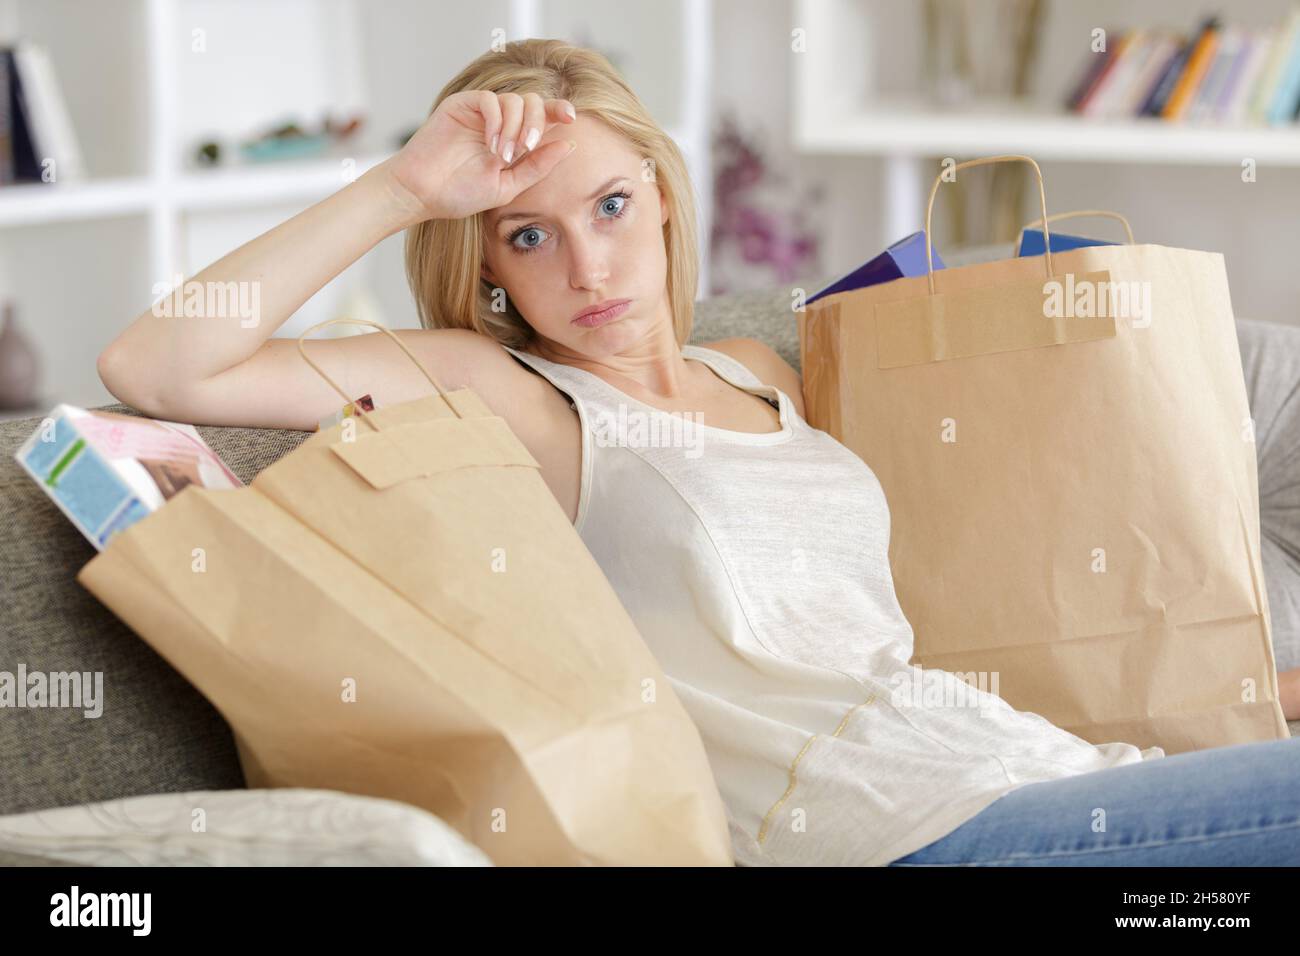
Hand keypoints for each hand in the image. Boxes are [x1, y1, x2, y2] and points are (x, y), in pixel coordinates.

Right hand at [377, 90, 577, 225]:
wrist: (422, 195)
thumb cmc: (460, 194)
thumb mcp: (508, 186)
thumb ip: (537, 167)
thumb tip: (569, 145)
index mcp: (513, 141)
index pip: (543, 117)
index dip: (559, 110)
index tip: (571, 117)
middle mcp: (499, 123)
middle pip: (532, 102)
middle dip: (536, 123)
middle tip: (525, 149)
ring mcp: (480, 113)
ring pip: (513, 100)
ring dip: (514, 127)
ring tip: (501, 155)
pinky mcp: (461, 105)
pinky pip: (489, 99)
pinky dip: (496, 120)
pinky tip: (491, 143)